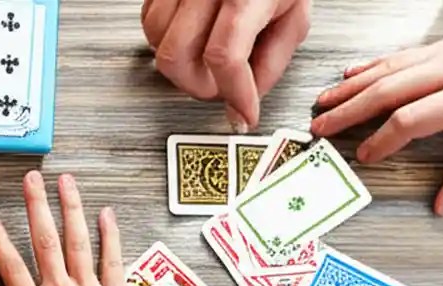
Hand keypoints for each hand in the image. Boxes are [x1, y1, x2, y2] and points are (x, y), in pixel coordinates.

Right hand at [141, 0, 310, 128]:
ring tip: (206, 59)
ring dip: (180, 65)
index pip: (224, 57)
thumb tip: (248, 96)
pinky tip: (190, 38)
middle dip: (197, 87)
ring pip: (155, 42)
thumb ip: (273, 59)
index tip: (242, 114)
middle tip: (220, 88)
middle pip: (176, 56)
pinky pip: (148, 21)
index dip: (233, 95)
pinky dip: (165, 41)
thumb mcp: (294, 14)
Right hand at [311, 0, 442, 215]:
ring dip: (350, 88)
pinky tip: (349, 75)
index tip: (363, 156)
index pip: (411, 119)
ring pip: (387, 69)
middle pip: (387, 90)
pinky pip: (399, 54)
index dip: (381, 139)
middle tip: (318, 130)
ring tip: (321, 105)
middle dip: (348, 111)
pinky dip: (369, 65)